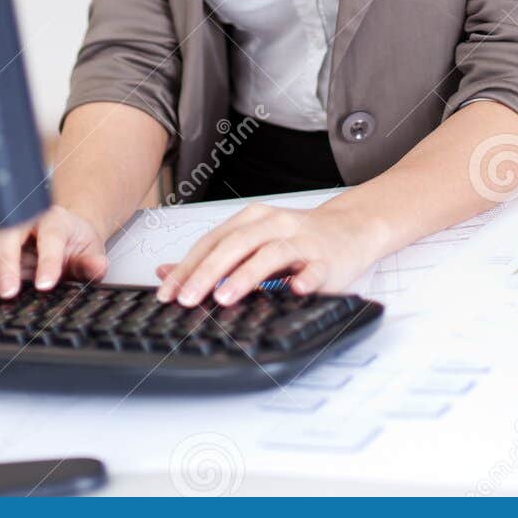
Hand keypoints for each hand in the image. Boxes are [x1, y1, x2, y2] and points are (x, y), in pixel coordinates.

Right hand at [0, 205, 108, 297]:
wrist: (62, 233)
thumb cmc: (73, 242)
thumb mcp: (90, 251)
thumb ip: (92, 262)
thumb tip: (98, 267)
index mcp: (54, 219)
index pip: (50, 235)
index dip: (48, 260)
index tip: (46, 284)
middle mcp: (24, 220)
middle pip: (9, 233)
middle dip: (6, 264)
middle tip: (9, 292)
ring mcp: (3, 232)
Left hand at [155, 198, 385, 306]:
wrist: (351, 228)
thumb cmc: (297, 239)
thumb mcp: (251, 241)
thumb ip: (211, 257)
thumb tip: (166, 272)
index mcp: (253, 219)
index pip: (213, 241)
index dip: (188, 266)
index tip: (167, 293)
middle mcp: (275, 225)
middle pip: (237, 244)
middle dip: (208, 273)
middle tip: (188, 298)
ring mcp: (302, 241)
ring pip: (271, 254)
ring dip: (246, 276)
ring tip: (225, 297)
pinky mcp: (327, 259)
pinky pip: (315, 270)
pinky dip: (305, 280)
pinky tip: (295, 291)